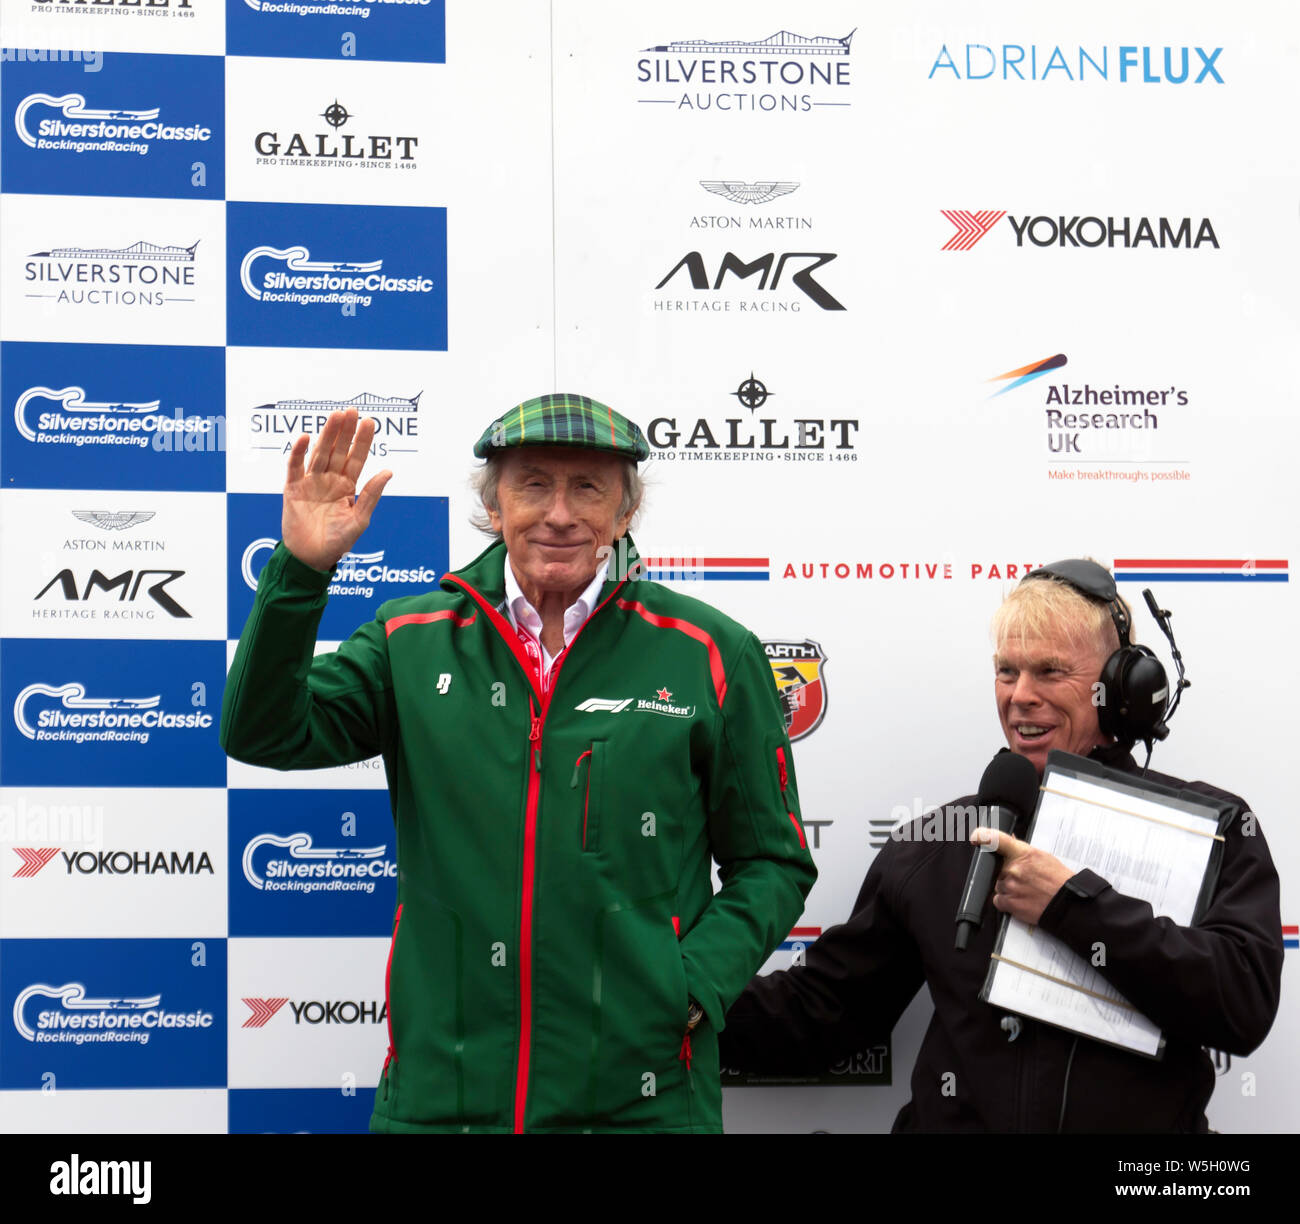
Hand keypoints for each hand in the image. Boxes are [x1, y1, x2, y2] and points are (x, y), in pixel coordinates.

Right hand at [282, 408, 392, 570]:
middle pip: (338, 451)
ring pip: (319, 454)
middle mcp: (329, 480)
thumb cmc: (337, 542)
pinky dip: (299, 453)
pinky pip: (295, 467)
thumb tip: (389, 472)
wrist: (311, 558)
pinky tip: (306, 437)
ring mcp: (310, 482)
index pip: (356, 458)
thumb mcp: (359, 519)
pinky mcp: (292, 489)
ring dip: (327, 435)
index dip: (362, 441)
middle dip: (345, 431)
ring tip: (336, 416)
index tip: (370, 421)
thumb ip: (371, 495)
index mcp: (347, 486)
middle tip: (352, 410)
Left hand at [969, 827, 1074, 925]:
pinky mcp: (1009, 903)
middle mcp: (1013, 869)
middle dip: (1006, 873)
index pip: (996, 839)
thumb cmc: (1059, 881)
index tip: (975, 837)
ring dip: (1008, 888)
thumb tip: (1008, 841)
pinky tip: (1021, 900)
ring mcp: (1010, 886)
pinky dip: (1007, 902)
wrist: (1068, 903)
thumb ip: (1021, 850)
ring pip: (998, 885)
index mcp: (1022, 853)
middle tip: (1024, 879)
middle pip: (997, 868)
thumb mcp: (1043, 857)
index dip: (982, 836)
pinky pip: (998, 900)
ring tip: (1026, 891)